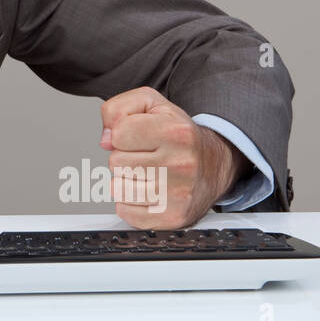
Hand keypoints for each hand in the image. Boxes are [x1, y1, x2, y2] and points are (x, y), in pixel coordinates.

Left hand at [99, 86, 248, 229]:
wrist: (214, 164)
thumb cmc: (178, 135)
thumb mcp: (151, 104)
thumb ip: (118, 109)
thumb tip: (106, 140)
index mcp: (175, 132)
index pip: (118, 134)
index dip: (121, 134)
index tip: (135, 136)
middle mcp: (180, 163)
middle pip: (116, 162)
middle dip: (123, 158)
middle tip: (144, 156)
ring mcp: (178, 193)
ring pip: (118, 188)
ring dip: (125, 181)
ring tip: (146, 173)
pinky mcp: (172, 217)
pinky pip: (126, 212)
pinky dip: (129, 203)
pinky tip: (146, 192)